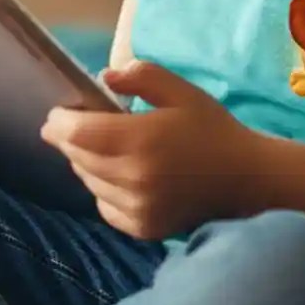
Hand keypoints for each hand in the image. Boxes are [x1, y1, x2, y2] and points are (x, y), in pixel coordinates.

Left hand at [41, 60, 259, 238]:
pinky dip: (103, 188)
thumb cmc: (212, 130)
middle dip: (70, 139)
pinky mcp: (142, 228)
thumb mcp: (181, 91)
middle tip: (76, 125)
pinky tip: (121, 174)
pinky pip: (103, 205)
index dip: (59, 122)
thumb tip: (105, 78)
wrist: (247, 179)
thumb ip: (142, 77)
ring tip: (102, 147)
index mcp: (140, 140)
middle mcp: (133, 178)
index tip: (57, 113)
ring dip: (86, 163)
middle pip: (77, 157)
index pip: (76, 134)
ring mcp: (136, 208)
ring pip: (88, 181)